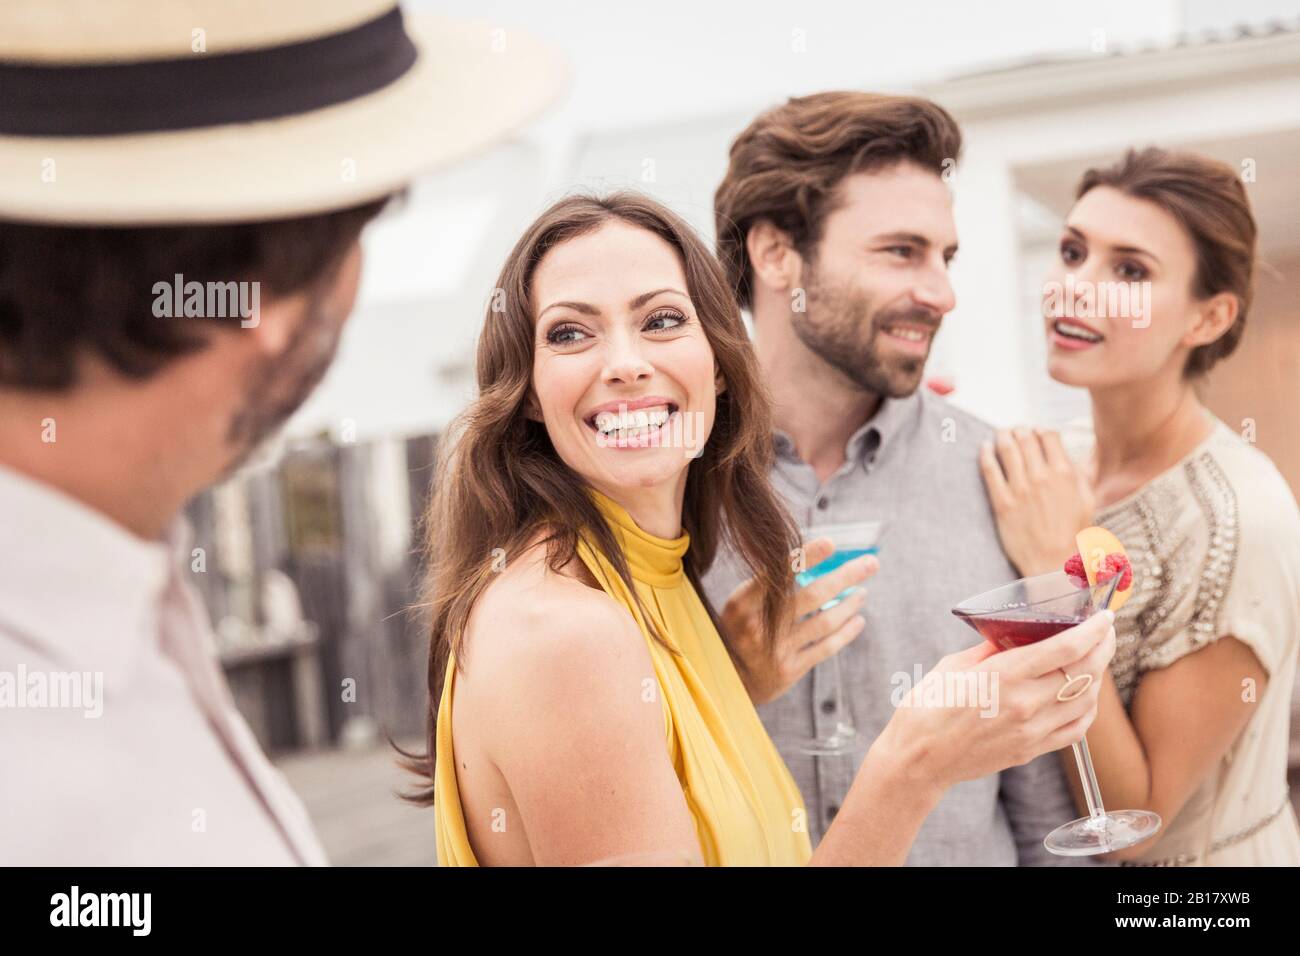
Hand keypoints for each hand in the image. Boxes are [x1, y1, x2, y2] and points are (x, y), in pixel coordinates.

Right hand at [720, 536, 877, 705]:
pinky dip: (845, 632)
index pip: (778, 574)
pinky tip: (857, 620)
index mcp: (743, 603)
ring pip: (824, 622)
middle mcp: (759, 626)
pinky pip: (825, 647)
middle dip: (845, 577)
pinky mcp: (790, 670)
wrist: (728, 680)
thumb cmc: (740, 630)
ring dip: (849, 604)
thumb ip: (768, 585)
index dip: (805, 558)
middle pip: (812, 596)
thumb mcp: (740, 604)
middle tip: (871, 563)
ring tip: (863, 592)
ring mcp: (776, 650)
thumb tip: (810, 554)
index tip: (831, 543)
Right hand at [875, 610, 1115, 794]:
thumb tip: (1013, 633)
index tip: (1104, 616)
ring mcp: (1032, 731)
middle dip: (1103, 646)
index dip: (1093, 629)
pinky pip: (1076, 729)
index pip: (1067, 648)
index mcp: (1004, 675)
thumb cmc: (928, 707)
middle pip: (1085, 672)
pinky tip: (1083, 695)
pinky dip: (1087, 708)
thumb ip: (990, 648)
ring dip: (1097, 676)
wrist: (919, 758)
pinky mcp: (1031, 750)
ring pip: (1086, 700)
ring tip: (1094, 658)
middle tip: (1105, 631)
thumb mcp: (954, 664)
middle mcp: (1025, 703)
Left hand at [979, 427, 1094, 575]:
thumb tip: (1068, 458)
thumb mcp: (1087, 501)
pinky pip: (990, 470)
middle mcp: (1042, 477)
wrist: (1054, 564)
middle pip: (1026, 438)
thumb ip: (1079, 477)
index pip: (1049, 436)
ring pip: (1007, 449)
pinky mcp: (1002, 502)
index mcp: (1065, 474)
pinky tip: (984, 447)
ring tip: (999, 434)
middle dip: (1020, 430)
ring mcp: (1020, 489)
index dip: (1040, 430)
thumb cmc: (1073, 536)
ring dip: (1002, 436)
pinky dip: (986, 454)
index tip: (1035, 432)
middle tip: (1015, 431)